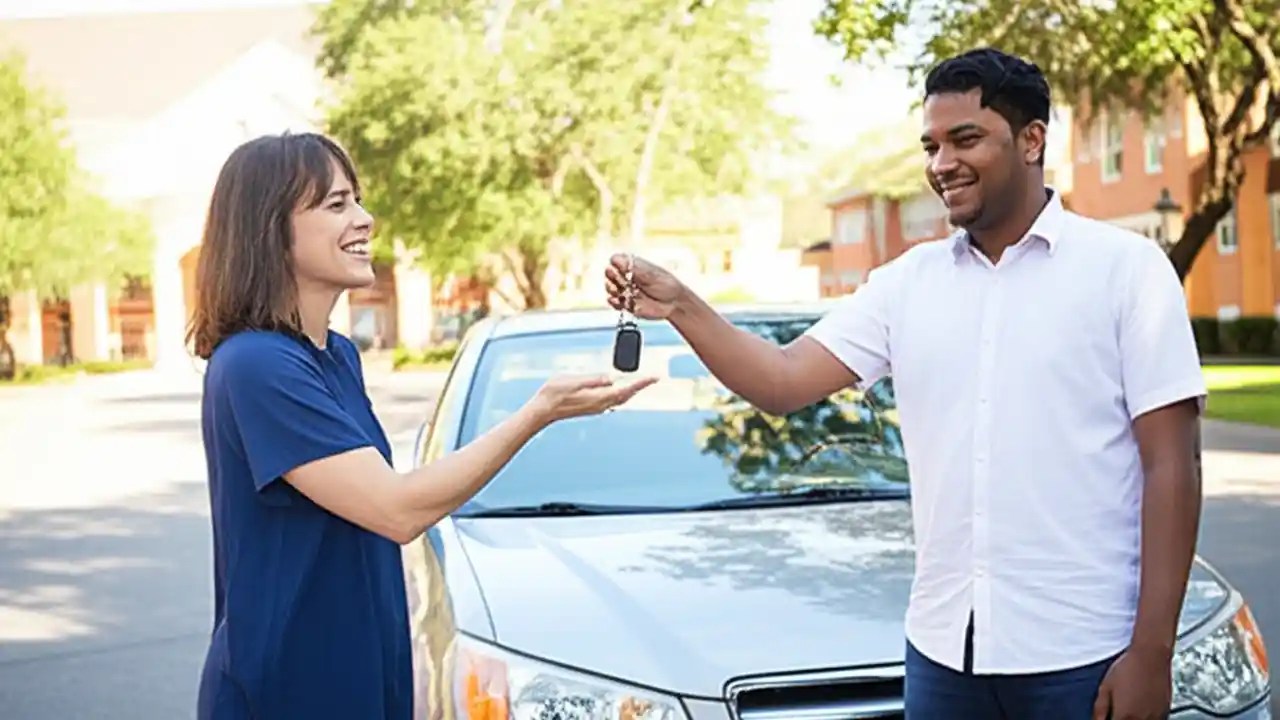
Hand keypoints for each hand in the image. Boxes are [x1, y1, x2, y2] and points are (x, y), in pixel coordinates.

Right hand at [528, 374, 657, 423]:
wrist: (543, 410)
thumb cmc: (554, 394)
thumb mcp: (573, 381)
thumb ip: (593, 380)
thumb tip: (611, 378)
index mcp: (599, 397)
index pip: (626, 389)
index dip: (641, 383)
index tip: (654, 377)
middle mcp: (600, 405)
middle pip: (626, 396)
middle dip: (640, 387)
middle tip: (653, 378)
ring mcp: (596, 407)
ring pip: (620, 399)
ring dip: (631, 391)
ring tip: (641, 383)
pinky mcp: (591, 407)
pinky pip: (612, 400)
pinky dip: (621, 393)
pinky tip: (620, 390)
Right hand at [604, 253, 684, 319]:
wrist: (674, 304)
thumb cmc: (666, 285)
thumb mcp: (653, 274)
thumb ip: (635, 268)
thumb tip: (615, 258)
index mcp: (633, 265)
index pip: (616, 260)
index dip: (616, 265)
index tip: (624, 270)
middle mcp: (626, 276)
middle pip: (609, 273)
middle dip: (614, 277)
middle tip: (625, 282)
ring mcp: (625, 290)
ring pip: (609, 288)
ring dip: (613, 290)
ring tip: (624, 293)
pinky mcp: (625, 304)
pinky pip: (613, 302)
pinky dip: (615, 302)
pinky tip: (623, 302)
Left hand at [1092, 645, 1172, 719]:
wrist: (1151, 656)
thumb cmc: (1127, 668)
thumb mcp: (1105, 687)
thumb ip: (1100, 709)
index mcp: (1125, 716)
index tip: (1106, 718)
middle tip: (1116, 712)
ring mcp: (1156, 717)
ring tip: (1128, 709)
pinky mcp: (1165, 712)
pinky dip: (1145, 719)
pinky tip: (1139, 709)